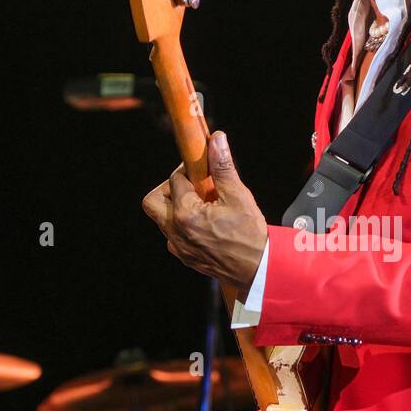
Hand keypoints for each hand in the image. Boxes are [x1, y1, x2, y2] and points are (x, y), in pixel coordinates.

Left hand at [141, 132, 267, 290]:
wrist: (258, 269)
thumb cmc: (250, 237)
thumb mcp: (238, 196)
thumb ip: (222, 167)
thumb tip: (217, 141)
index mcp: (185, 214)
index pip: (175, 180)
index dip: (188, 170)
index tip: (201, 168)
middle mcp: (176, 232)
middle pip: (153, 201)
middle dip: (168, 189)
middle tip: (191, 186)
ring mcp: (178, 247)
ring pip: (163, 219)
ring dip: (176, 207)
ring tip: (203, 205)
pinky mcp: (184, 256)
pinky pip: (174, 235)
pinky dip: (183, 224)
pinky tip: (206, 222)